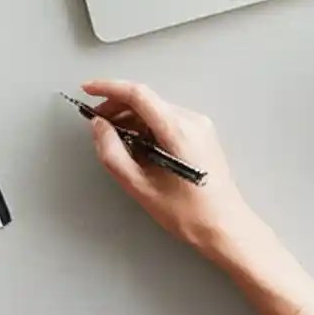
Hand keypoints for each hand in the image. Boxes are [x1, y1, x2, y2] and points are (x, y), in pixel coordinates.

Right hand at [84, 80, 268, 261]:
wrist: (225, 226)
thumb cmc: (188, 213)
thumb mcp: (140, 187)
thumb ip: (113, 153)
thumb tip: (99, 127)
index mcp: (177, 131)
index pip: (138, 94)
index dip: (109, 88)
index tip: (87, 89)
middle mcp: (192, 121)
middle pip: (147, 100)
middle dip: (117, 106)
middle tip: (96, 124)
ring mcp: (200, 126)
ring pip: (156, 109)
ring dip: (131, 118)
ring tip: (114, 139)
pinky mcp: (202, 134)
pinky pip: (168, 120)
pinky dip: (147, 126)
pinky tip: (137, 145)